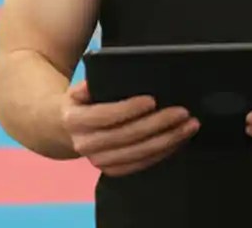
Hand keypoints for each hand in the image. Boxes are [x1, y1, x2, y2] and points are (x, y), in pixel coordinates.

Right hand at [60, 80, 199, 176]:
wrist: (63, 129)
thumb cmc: (80, 103)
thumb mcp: (77, 89)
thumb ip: (88, 84)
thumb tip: (98, 82)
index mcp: (75, 120)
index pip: (104, 115)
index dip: (129, 109)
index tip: (152, 100)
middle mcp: (85, 144)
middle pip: (127, 137)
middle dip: (158, 124)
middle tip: (182, 112)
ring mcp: (98, 161)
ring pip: (137, 153)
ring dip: (167, 141)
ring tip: (188, 126)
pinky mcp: (111, 170)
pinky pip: (140, 164)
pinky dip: (162, 153)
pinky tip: (178, 141)